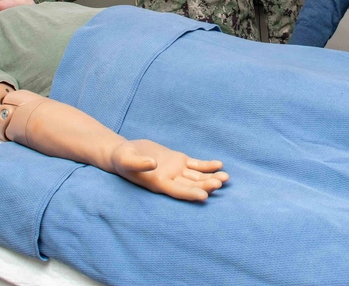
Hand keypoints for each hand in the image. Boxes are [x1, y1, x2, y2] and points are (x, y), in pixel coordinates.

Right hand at [110, 138, 228, 201]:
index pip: (177, 191)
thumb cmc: (123, 158)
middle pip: (191, 185)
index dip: (190, 194)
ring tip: (225, 177)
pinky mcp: (179, 160)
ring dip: (210, 177)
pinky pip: (195, 164)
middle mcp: (170, 179)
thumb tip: (153, 163)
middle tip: (219, 183)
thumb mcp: (127, 159)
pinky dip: (207, 165)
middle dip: (205, 185)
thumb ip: (139, 163)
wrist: (124, 152)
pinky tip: (218, 165)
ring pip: (196, 176)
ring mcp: (176, 171)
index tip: (204, 196)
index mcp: (158, 183)